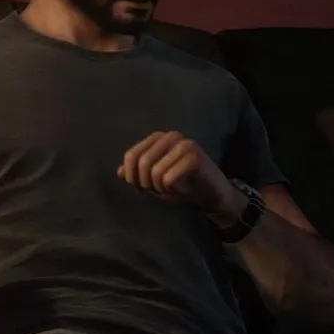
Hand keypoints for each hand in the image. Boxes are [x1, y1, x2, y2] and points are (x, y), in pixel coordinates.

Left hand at [118, 131, 243, 222]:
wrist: (215, 197)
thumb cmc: (185, 188)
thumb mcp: (156, 182)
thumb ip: (138, 174)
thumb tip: (118, 172)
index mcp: (159, 138)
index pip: (131, 156)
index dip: (132, 177)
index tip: (144, 188)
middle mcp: (172, 136)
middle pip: (141, 163)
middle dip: (146, 184)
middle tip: (159, 190)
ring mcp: (185, 145)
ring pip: (155, 172)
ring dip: (161, 188)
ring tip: (173, 189)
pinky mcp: (195, 157)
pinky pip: (169, 178)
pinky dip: (173, 190)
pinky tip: (184, 189)